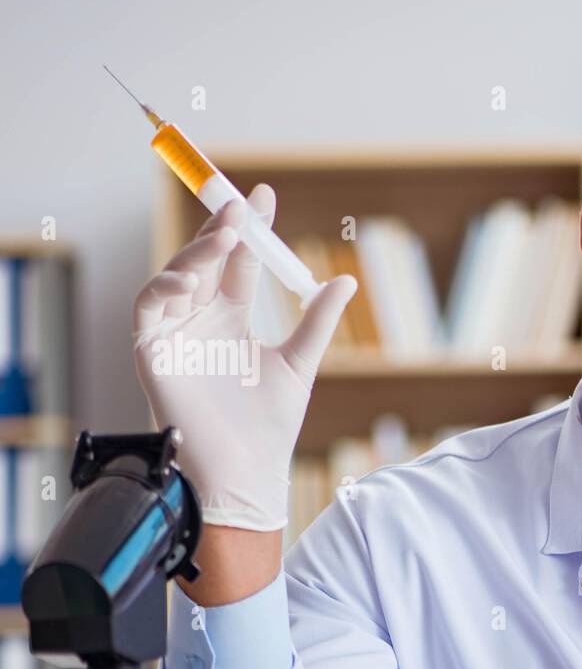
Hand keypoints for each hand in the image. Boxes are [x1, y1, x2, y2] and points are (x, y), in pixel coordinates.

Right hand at [132, 184, 356, 530]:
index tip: (265, 194)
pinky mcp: (153, 354)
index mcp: (231, 318)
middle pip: (205, 260)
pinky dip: (164, 288)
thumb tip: (346, 280)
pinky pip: (148, 309)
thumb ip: (316, 321)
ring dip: (197, 253)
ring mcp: (175, 334)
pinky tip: (192, 281)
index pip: (238, 261)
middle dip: (222, 229)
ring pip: (176, 276)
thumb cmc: (269, 427)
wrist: (247, 474)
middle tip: (243, 207)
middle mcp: (200, 320)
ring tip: (228, 238)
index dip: (250, 228)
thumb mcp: (300, 363)